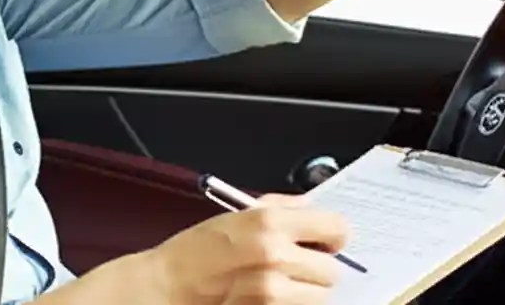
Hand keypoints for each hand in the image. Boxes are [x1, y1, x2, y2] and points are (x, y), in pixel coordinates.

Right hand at [146, 194, 348, 303]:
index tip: (325, 240)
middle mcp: (276, 256)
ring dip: (307, 292)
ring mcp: (274, 292)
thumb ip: (278, 208)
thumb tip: (309, 208)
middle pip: (332, 268)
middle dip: (316, 268)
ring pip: (321, 296)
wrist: (168, 287)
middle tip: (292, 266)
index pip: (336, 228)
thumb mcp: (234, 216)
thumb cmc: (195, 251)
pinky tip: (271, 299)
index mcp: (268, 223)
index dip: (332, 235)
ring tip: (280, 285)